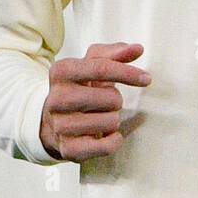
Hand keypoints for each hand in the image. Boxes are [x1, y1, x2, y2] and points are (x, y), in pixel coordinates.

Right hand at [40, 42, 149, 160]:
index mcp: (61, 71)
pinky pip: (106, 146)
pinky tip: (106, 134)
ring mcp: (60, 125)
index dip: (128, 73)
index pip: (101, 68)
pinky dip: (113, 140)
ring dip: (112, 119)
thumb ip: (114, 54)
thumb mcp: (90, 65)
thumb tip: (138, 48)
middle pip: (111, 97)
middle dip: (115, 100)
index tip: (146, 79)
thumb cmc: (78, 88)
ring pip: (111, 121)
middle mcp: (56, 98)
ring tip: (98, 117)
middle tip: (103, 102)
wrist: (51, 122)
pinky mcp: (68, 149)